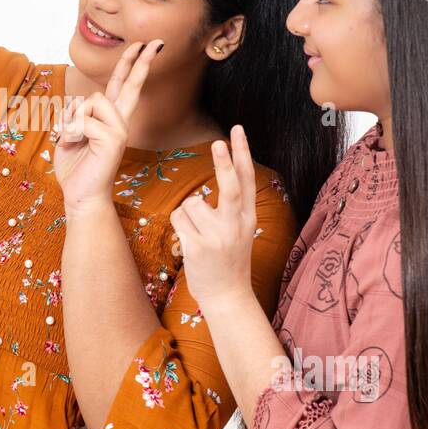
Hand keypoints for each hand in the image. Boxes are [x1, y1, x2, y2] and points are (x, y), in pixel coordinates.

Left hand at [51, 39, 162, 211]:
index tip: (145, 46)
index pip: (122, 85)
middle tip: (155, 41)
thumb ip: (75, 114)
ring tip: (71, 140)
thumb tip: (79, 103)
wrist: (81, 195)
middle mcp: (119, 121)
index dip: (131, 64)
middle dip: (139, 61)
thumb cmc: (75, 167)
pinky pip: (83, 120)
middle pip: (129, 83)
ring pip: (90, 101)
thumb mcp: (69, 134)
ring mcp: (119, 130)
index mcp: (109, 118)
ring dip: (71, 119)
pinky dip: (70, 132)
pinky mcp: (114, 139)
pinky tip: (73, 145)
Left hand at [168, 124, 260, 311]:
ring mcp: (219, 237)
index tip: (238, 131)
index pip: (247, 180)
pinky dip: (179, 226)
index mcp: (248, 218)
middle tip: (218, 142)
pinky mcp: (200, 247)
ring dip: (186, 213)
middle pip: (230, 187)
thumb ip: (234, 209)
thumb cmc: (228, 261)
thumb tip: (220, 182)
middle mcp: (236, 225)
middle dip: (224, 163)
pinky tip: (189, 242)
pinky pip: (179, 220)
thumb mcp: (240, 233)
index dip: (242, 153)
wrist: (228, 297)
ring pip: (191, 204)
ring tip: (196, 233)